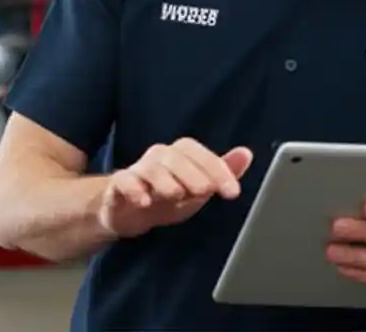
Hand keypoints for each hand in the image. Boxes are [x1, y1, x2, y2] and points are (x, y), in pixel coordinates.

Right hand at [98, 139, 252, 238]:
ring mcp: (137, 171)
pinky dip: (134, 189)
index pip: (198, 153)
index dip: (217, 169)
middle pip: (175, 157)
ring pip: (151, 168)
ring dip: (165, 181)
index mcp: (179, 154)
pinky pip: (124, 182)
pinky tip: (144, 201)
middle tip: (204, 191)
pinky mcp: (119, 186)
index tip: (232, 192)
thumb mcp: (199, 188)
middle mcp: (158, 157)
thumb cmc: (168, 196)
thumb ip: (222, 172)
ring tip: (176, 195)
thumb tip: (246, 153)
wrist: (128, 212)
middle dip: (192, 173)